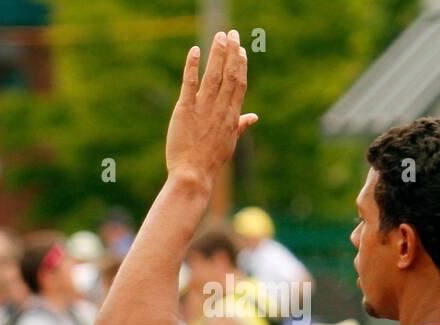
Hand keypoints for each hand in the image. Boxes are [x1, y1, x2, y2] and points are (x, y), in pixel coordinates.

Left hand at [166, 29, 257, 191]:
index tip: (242, 50)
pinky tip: (194, 51)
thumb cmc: (210, 162)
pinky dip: (192, 66)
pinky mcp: (185, 111)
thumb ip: (241, 126)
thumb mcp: (230, 143)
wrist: (193, 176)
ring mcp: (203, 109)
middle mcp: (220, 109)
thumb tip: (254, 116)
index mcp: (231, 116)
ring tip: (220, 36)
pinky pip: (189, 84)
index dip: (241, 65)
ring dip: (217, 54)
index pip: (239, 84)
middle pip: (229, 75)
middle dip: (232, 52)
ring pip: (213, 75)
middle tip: (232, 33)